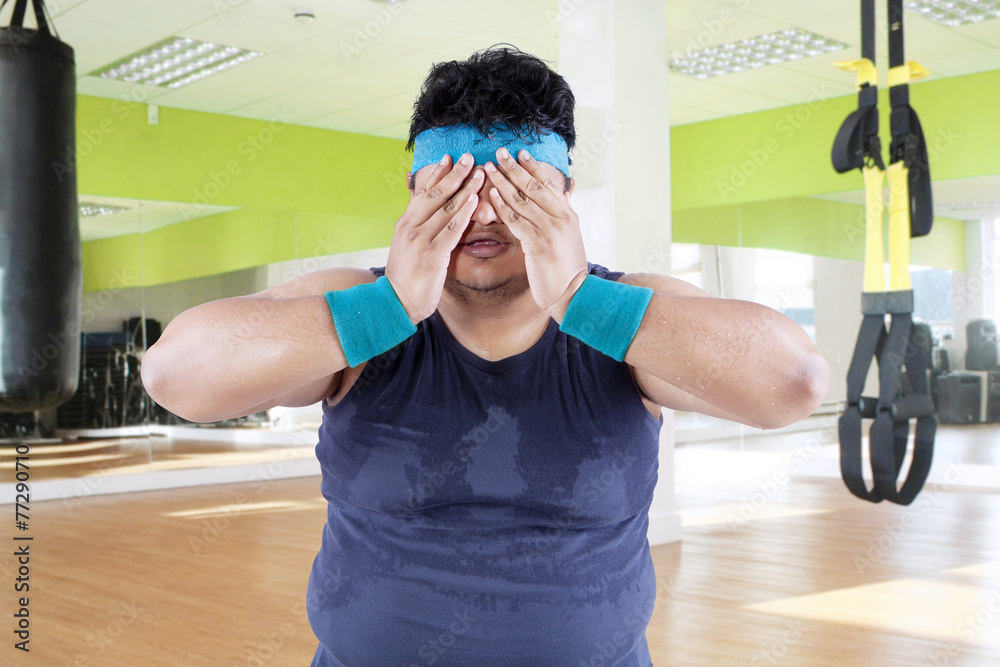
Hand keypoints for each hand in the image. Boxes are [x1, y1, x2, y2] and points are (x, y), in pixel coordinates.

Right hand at [385, 154, 483, 323]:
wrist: (395, 302)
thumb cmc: (405, 276)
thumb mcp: (406, 245)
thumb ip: (417, 226)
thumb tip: (424, 212)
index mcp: (405, 223)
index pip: (422, 192)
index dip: (437, 173)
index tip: (450, 157)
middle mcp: (411, 227)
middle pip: (435, 194)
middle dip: (454, 174)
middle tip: (470, 157)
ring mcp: (421, 240)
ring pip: (446, 208)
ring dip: (465, 189)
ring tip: (480, 173)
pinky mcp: (432, 255)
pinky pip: (451, 230)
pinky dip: (464, 213)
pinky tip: (475, 201)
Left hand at [484, 147, 587, 321]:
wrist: (574, 293)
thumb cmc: (568, 267)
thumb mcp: (571, 234)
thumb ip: (566, 210)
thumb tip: (568, 189)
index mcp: (568, 214)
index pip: (549, 184)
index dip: (533, 167)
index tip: (520, 152)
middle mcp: (561, 218)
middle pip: (534, 187)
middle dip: (515, 168)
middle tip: (499, 152)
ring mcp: (550, 231)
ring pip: (523, 201)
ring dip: (504, 182)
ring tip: (489, 168)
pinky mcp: (538, 245)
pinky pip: (516, 221)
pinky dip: (503, 206)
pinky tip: (491, 195)